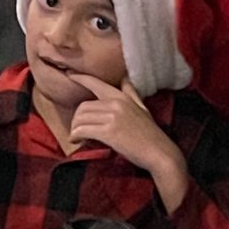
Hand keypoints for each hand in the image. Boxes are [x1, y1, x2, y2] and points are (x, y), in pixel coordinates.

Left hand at [69, 75, 189, 209]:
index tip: (69, 75)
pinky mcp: (109, 132)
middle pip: (83, 106)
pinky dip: (76, 136)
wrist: (160, 153)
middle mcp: (116, 104)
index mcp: (122, 97)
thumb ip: (131, 94)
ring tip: (77, 137)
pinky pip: (83, 130)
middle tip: (77, 130)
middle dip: (76, 119)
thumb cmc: (151, 134)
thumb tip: (125, 79)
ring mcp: (113, 117)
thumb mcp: (142, 108)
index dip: (81, 78)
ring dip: (75, 129)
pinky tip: (77, 141)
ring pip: (81, 118)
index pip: (97, 84)